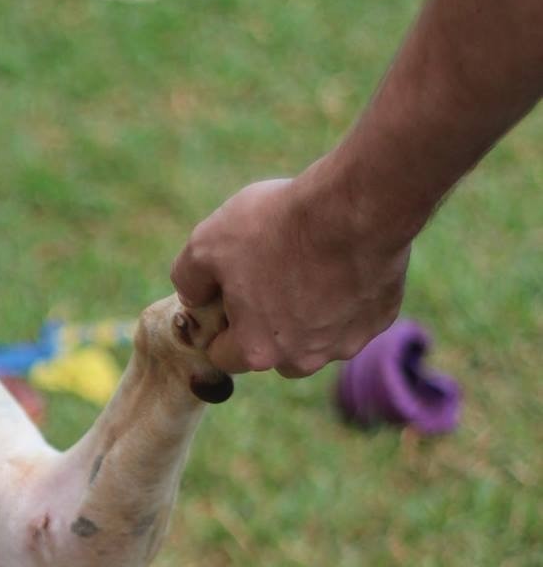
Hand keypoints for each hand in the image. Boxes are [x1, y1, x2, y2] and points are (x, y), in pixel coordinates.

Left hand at [171, 173, 412, 377]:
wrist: (356, 206)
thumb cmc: (277, 226)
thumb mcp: (206, 243)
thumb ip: (188, 279)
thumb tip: (193, 298)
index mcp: (256, 351)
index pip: (223, 355)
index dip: (219, 323)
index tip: (228, 291)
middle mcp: (302, 359)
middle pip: (272, 352)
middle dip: (265, 324)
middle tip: (269, 276)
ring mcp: (345, 342)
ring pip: (315, 338)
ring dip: (307, 314)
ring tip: (306, 266)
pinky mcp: (378, 320)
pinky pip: (352, 315)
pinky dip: (344, 295)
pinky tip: (341, 259)